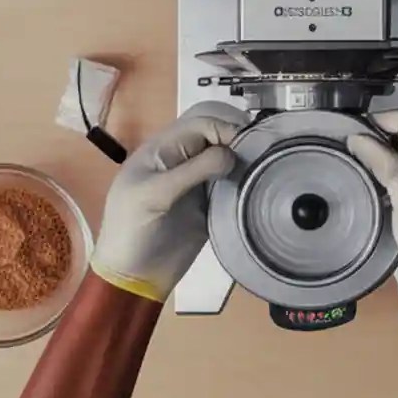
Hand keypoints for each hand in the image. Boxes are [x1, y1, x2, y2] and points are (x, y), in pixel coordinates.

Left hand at [91, 102, 248, 301]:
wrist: (133, 276)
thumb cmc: (132, 230)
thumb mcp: (153, 194)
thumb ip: (192, 170)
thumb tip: (232, 153)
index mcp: (163, 148)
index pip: (201, 122)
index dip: (225, 127)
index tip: (247, 146)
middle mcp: (183, 158)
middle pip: (216, 131)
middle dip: (238, 134)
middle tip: (260, 152)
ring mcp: (197, 180)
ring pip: (227, 154)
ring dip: (245, 155)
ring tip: (265, 166)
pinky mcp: (210, 203)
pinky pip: (232, 182)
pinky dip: (245, 179)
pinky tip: (258, 185)